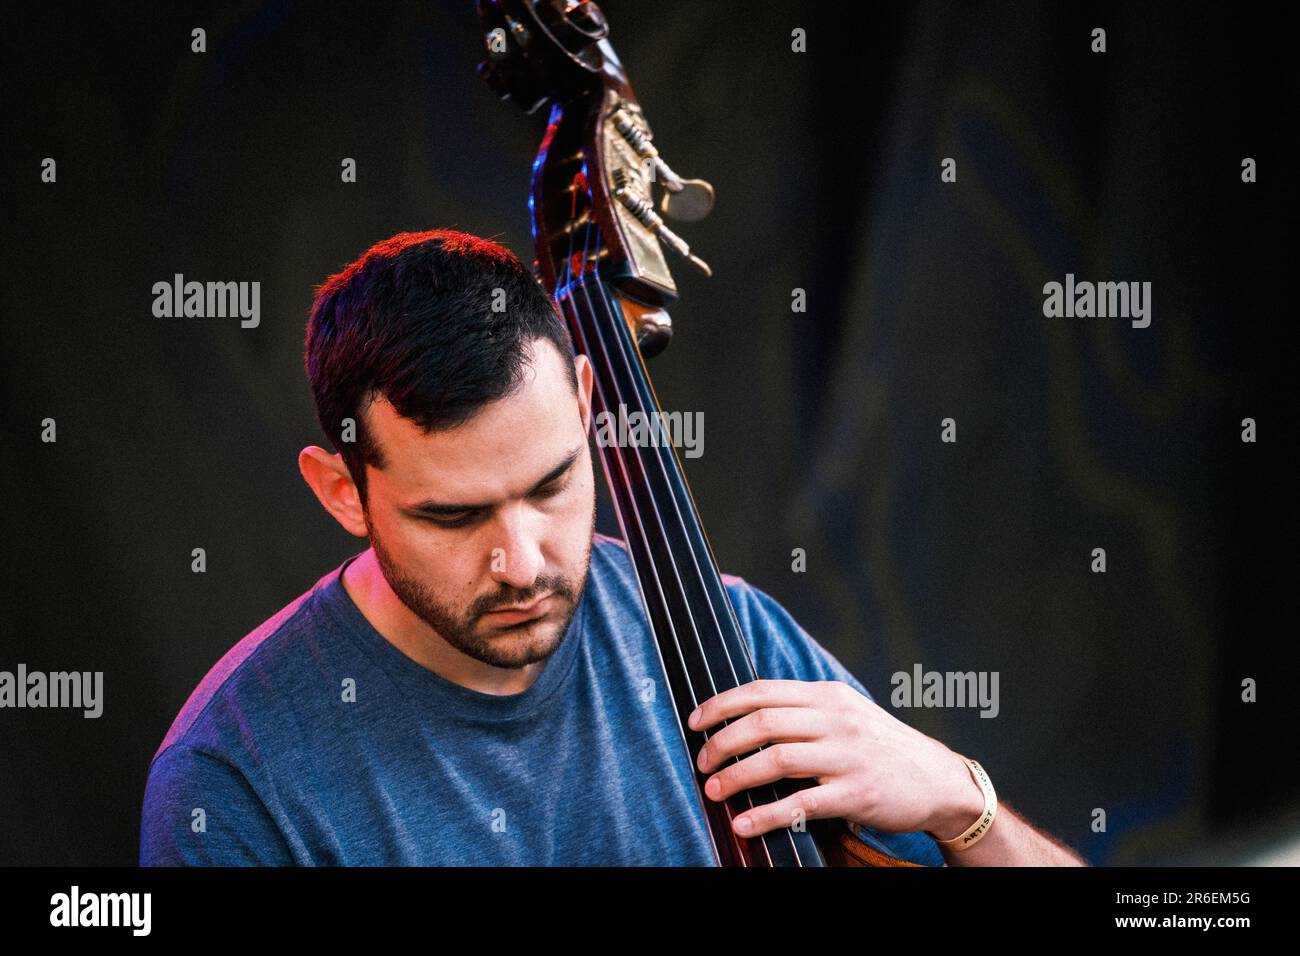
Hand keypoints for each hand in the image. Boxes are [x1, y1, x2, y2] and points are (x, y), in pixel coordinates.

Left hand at [687, 679, 983, 839]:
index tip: (696, 721)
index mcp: (828, 696)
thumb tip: (748, 716)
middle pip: (763, 723)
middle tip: (702, 761)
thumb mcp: (847, 713)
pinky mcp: (856, 794)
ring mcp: (847, 756)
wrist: (940, 780)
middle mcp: (836, 720)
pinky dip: (766, 815)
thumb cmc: (883, 748)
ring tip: (714, 789)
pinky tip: (744, 824)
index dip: (722, 704)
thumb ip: (805, 710)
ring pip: (776, 759)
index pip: (762, 691)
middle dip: (722, 742)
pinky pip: (801, 804)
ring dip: (736, 775)